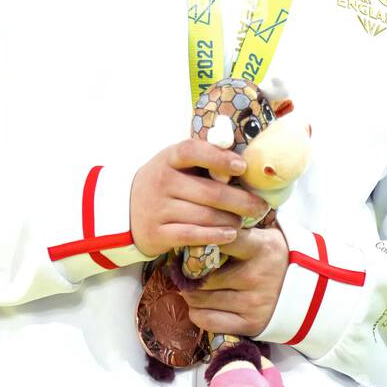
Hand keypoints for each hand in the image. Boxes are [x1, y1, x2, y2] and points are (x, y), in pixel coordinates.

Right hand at [130, 137, 270, 259]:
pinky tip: (230, 234)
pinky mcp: (157, 233)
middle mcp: (161, 181)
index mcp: (168, 158)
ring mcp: (157, 208)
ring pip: (204, 216)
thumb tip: (243, 164)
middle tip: (260, 207)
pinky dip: (214, 236)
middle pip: (209, 192)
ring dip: (231, 220)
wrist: (126, 210)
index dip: (218, 157)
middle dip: (241, 201)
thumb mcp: (176, 165)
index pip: (192, 151)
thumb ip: (203, 161)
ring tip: (244, 221)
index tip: (242, 167)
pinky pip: (192, 235)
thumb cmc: (165, 183)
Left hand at [180, 225, 289, 337]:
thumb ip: (236, 228)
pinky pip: (208, 321)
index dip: (199, 241)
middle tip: (184, 270)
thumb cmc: (275, 258)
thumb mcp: (264, 235)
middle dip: (187, 273)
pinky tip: (202, 305)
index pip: (218, 240)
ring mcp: (253, 303)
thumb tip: (201, 222)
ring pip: (200, 299)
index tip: (190, 243)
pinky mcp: (250, 324)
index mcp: (260, 247)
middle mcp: (256, 276)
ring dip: (190, 293)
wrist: (309, 291)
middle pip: (202, 276)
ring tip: (192, 286)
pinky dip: (198, 313)